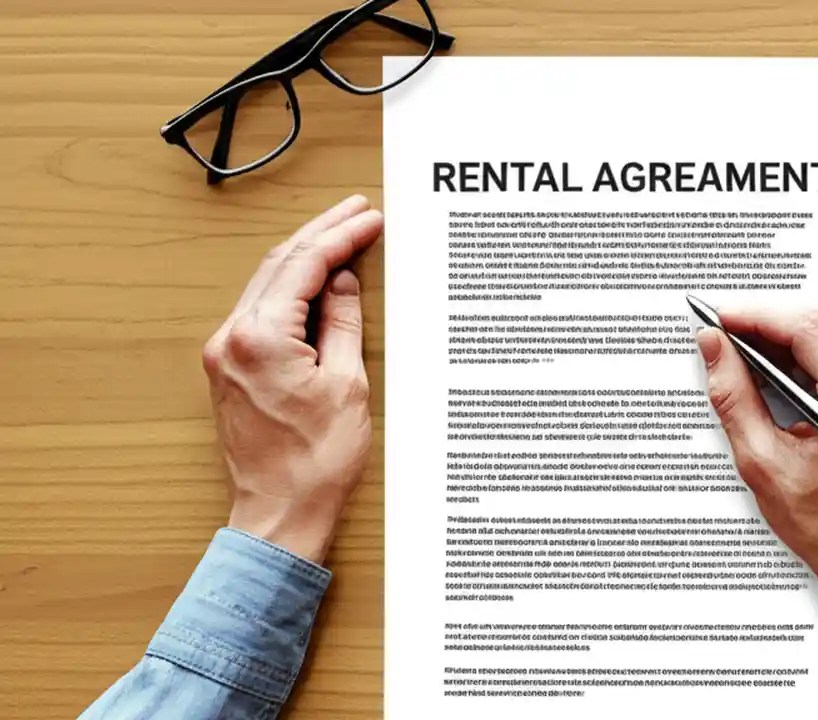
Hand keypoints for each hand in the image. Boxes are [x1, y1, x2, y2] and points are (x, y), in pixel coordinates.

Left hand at [202, 195, 383, 563]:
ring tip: (343, 237)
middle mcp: (231, 339)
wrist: (279, 514)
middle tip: (357, 211)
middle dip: (321, 234)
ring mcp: (224, 354)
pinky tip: (319, 284)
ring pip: (267, 285)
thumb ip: (343, 323)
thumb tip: (343, 282)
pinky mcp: (229, 369)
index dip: (341, 237)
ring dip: (305, 260)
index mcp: (260, 339)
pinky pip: (261, 312)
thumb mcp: (347, 384)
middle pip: (278, 265)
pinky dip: (292, 291)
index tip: (368, 219)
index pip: (304, 266)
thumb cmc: (315, 463)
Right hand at [695, 307, 817, 577]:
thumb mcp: (765, 466)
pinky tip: (792, 365)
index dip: (759, 315)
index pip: (810, 329)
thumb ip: (734, 398)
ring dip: (800, 329)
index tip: (725, 318)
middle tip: (734, 330)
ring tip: (757, 348)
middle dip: (776, 317)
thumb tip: (715, 350)